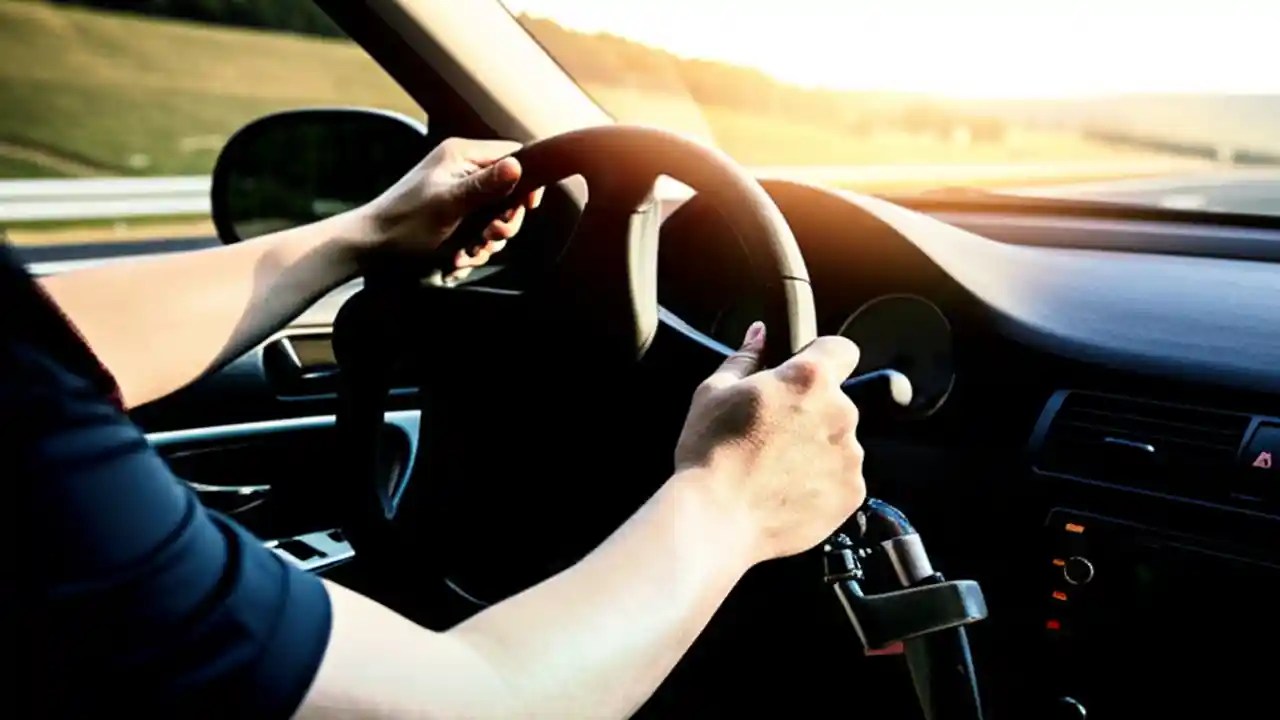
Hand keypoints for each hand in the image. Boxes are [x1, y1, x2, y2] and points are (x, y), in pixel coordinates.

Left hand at [358, 137, 542, 277]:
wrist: (370, 247)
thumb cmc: (404, 222)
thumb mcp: (449, 203)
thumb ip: (486, 185)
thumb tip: (519, 165)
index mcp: (462, 155)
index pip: (512, 155)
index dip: (526, 181)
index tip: (526, 207)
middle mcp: (463, 171)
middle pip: (510, 192)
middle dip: (504, 221)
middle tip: (489, 236)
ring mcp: (460, 196)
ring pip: (496, 217)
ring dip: (488, 241)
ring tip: (467, 252)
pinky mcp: (455, 218)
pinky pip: (479, 233)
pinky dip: (473, 249)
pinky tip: (457, 258)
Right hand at [673, 322, 864, 563]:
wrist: (717, 518)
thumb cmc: (710, 451)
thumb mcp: (714, 392)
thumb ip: (744, 357)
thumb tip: (758, 334)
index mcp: (810, 378)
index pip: (842, 349)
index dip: (823, 358)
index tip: (803, 375)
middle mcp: (841, 412)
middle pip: (837, 401)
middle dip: (812, 411)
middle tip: (773, 432)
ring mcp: (851, 455)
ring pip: (840, 441)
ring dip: (817, 447)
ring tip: (776, 468)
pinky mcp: (852, 493)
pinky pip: (842, 477)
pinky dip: (822, 482)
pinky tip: (787, 491)